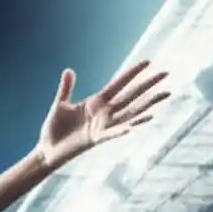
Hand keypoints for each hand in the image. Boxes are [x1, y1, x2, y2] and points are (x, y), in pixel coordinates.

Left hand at [35, 60, 170, 169]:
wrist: (46, 149)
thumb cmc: (54, 128)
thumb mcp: (60, 105)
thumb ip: (66, 89)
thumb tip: (69, 70)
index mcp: (96, 102)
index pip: (119, 84)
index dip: (132, 73)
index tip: (148, 62)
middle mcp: (104, 113)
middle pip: (131, 96)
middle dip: (148, 85)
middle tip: (166, 73)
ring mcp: (102, 126)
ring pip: (130, 113)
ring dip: (147, 105)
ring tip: (164, 94)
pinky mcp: (95, 139)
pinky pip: (111, 134)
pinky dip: (120, 130)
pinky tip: (132, 126)